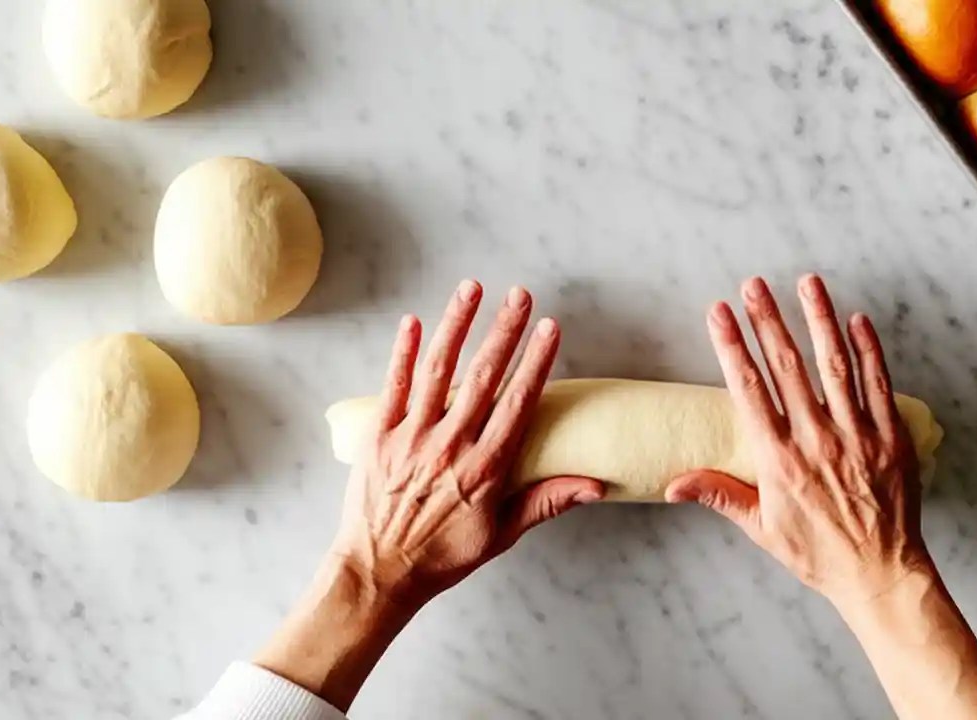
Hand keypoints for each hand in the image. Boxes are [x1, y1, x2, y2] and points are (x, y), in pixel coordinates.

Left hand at [331, 280, 604, 604]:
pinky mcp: (379, 436)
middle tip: (520, 295)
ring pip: (438, 370)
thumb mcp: (502, 534)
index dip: (535, 362)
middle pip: (482, 376)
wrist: (378, 572)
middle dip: (504, 331)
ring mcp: (411, 437)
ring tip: (472, 289)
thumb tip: (597, 486)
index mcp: (485, 469)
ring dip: (456, 325)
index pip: (517, 402)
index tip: (549, 328)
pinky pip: (393, 386)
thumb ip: (547, 502)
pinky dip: (403, 352)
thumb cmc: (443, 556)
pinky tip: (413, 321)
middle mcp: (450, 446)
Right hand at [667, 275, 928, 603]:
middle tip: (754, 284)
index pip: (749, 389)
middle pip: (788, 367)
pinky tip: (856, 320)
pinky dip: (868, 350)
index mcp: (779, 459)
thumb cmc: (817, 553)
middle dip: (768, 320)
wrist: (879, 573)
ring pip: (834, 365)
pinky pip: (878, 385)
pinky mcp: (890, 437)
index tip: (719, 313)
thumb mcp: (760, 528)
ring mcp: (857, 435)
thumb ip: (718, 494)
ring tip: (807, 283)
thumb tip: (672, 485)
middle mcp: (816, 440)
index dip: (732, 346)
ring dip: (818, 319)